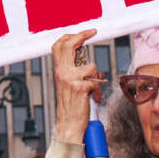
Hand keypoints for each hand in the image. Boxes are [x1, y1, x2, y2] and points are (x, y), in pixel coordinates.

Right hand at [49, 29, 105, 143]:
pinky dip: (98, 91)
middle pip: (70, 45)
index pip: (59, 47)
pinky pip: (96, 82)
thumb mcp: (68, 86)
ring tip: (94, 91)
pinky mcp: (81, 87)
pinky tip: (94, 99)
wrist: (68, 126)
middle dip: (82, 35)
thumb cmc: (70, 108)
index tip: (83, 32)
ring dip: (97, 78)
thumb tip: (88, 65)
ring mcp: (71, 80)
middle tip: (92, 32)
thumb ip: (74, 73)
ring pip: (91, 66)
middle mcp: (63, 73)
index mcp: (59, 72)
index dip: (70, 36)